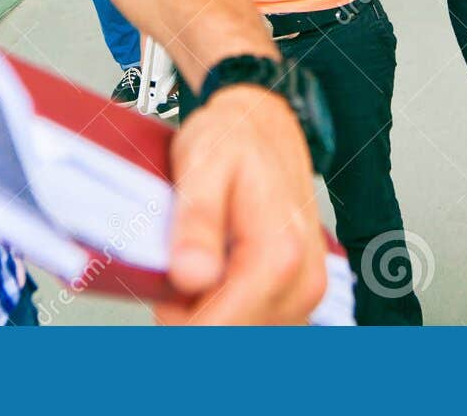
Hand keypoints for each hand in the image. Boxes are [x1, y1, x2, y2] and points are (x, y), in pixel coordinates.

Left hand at [158, 84, 326, 324]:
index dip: (178, 321)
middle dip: (192, 318)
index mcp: (281, 254)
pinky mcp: (298, 299)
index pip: (219, 331)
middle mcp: (304, 283)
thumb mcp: (201, 161)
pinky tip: (217, 274)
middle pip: (231, 340)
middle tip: (179, 265)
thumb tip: (192, 277)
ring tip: (198, 261)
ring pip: (242, 338)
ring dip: (210, 315)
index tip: (162, 290)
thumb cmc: (232, 138)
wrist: (264, 126)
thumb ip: (197, 221)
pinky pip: (254, 326)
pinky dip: (228, 310)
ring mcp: (305, 295)